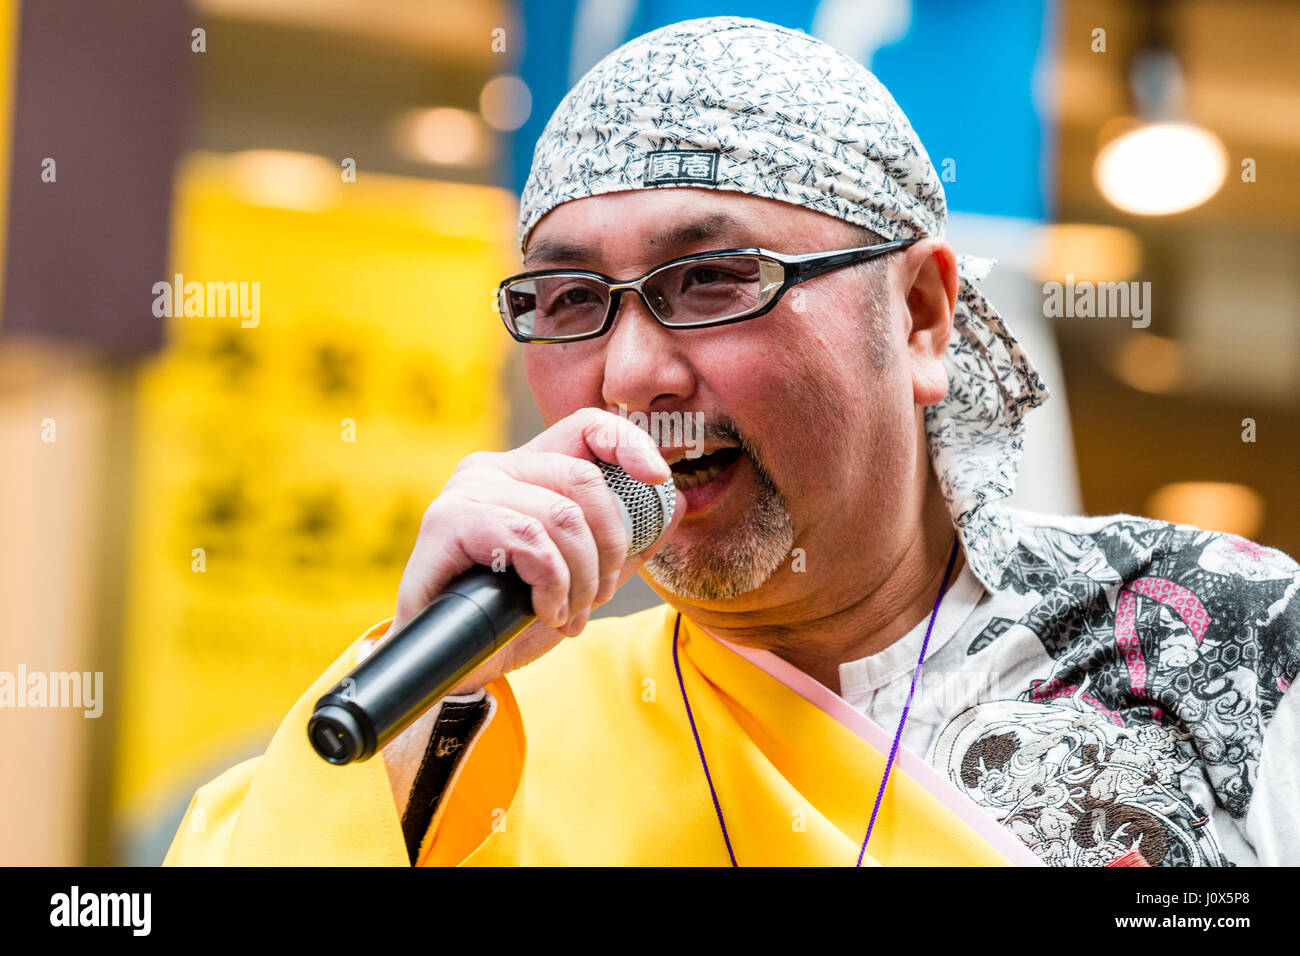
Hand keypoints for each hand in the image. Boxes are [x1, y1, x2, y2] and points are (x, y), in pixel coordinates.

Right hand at [381, 407, 685, 695]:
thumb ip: (624, 542)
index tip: (659, 479)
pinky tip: (546, 611)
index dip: (629, 442)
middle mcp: (492, 468)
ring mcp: (466, 491)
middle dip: (610, 546)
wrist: (454, 665)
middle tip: (599, 594)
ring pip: (561, 517)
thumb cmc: (512, 616)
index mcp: (525, 470)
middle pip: (584, 479)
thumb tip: (674, 505)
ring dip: (581, 578)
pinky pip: (528, 541)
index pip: (585, 426)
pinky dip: (551, 584)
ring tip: (570, 613)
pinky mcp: (447, 522)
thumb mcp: (582, 576)